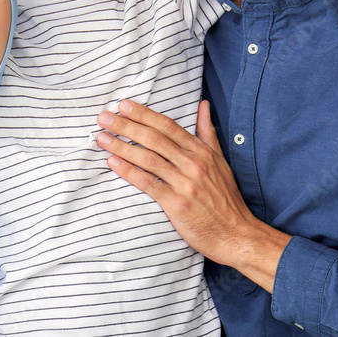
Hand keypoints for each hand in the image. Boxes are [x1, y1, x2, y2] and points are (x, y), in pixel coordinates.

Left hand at [95, 100, 288, 291]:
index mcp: (201, 151)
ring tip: (101, 138)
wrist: (237, 234)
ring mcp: (185, 183)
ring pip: (148, 158)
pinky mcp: (177, 204)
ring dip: (121, 146)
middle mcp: (193, 163)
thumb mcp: (220, 160)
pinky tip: (112, 163)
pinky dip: (128, 171)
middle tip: (104, 117)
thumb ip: (207, 132)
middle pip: (154, 138)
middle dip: (126, 125)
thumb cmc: (226, 198)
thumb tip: (203, 104)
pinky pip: (148, 183)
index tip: (123, 105)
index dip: (143, 113)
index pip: (167, 125)